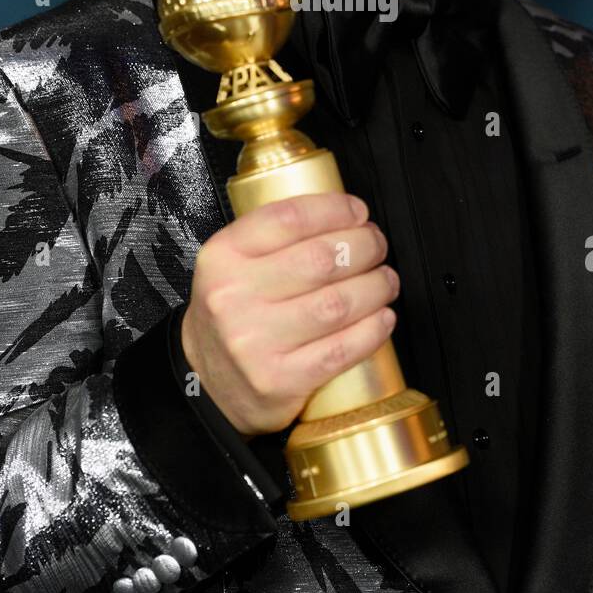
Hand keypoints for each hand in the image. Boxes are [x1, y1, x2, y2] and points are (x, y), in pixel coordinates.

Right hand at [181, 192, 398, 437]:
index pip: (288, 218)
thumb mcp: (234, 264)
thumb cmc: (234, 314)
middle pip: (321, 259)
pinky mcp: (279, 380)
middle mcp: (233, 297)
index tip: (358, 212)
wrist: (206, 382)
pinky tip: (383, 318)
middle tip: (377, 247)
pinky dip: (372, 330)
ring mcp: (255, 342)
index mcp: (223, 257)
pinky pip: (341, 350)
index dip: (334, 210)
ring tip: (385, 281)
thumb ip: (276, 237)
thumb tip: (344, 217)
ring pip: (337, 304)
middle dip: (364, 247)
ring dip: (375, 287)